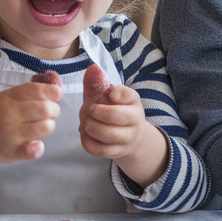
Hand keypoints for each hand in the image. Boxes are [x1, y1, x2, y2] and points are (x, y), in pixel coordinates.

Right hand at [0, 73, 63, 163]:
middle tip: (49, 112)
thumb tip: (55, 81)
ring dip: (49, 125)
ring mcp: (11, 134)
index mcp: (8, 98)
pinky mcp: (12, 151)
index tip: (57, 93)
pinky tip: (36, 144)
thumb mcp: (5, 97)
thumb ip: (28, 91)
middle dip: (54, 109)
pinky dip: (38, 147)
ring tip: (41, 125)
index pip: (36, 90)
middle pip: (45, 109)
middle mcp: (9, 114)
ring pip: (45, 127)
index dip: (52, 90)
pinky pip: (32, 151)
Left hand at [77, 65, 167, 180]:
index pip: (128, 95)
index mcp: (133, 101)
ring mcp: (128, 139)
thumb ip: (97, 83)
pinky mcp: (116, 152)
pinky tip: (86, 133)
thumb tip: (92, 68)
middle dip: (94, 111)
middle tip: (89, 109)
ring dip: (89, 126)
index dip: (116, 94)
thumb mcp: (106, 95)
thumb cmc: (113, 110)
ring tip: (86, 121)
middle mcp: (136, 120)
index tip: (109, 93)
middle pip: (114, 116)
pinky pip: (97, 148)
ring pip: (105, 134)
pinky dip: (86, 139)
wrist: (128, 136)